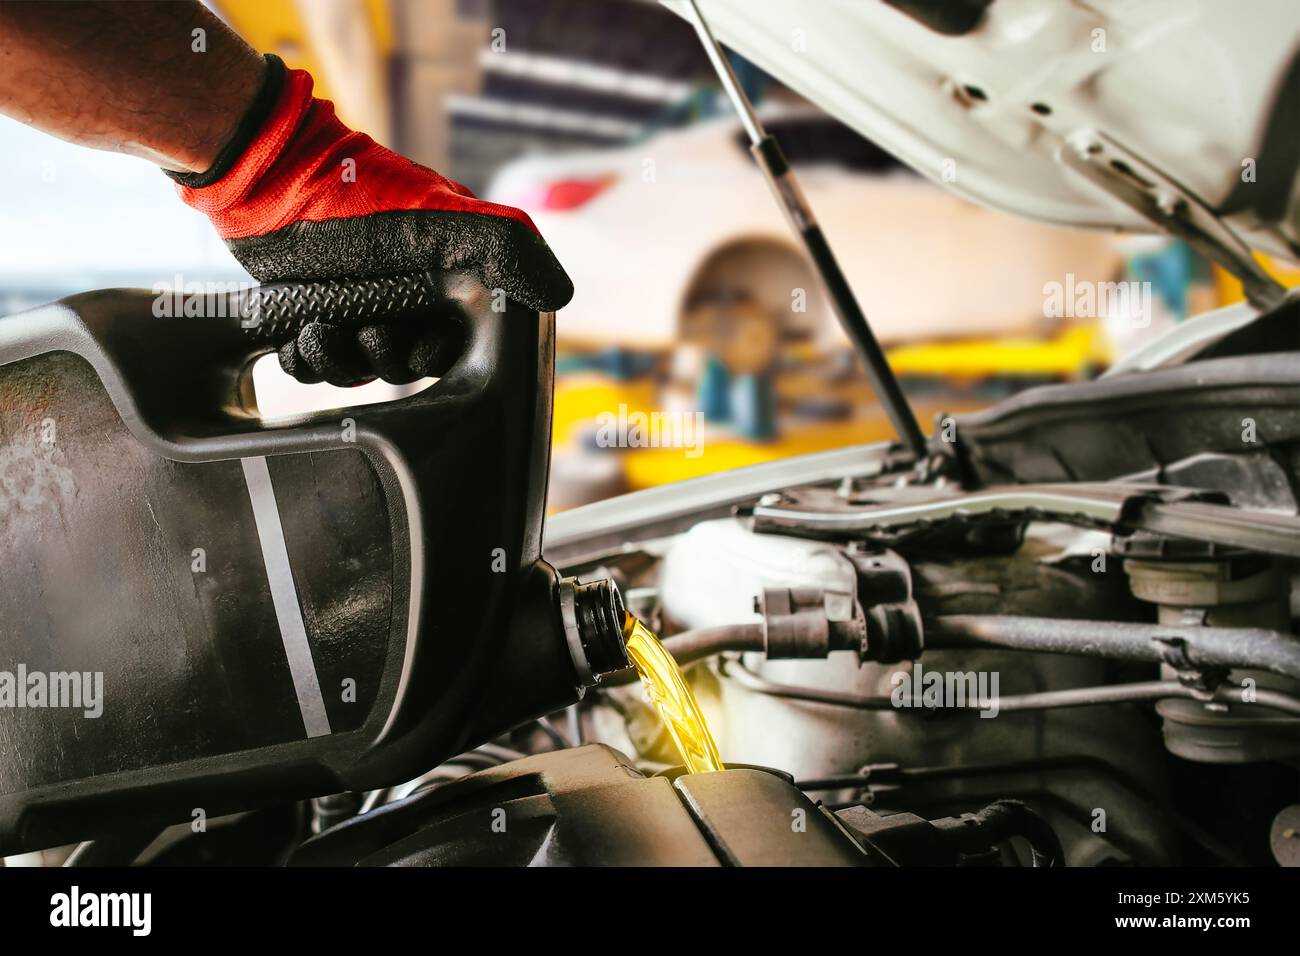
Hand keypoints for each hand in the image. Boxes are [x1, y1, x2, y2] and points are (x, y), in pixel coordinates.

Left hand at [172, 55, 571, 385]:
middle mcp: (405, 295)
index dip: (439, 360)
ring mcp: (356, 304)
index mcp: (447, 279)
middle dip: (386, 362)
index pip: (459, 346)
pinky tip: (298, 341)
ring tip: (321, 332)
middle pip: (407, 365)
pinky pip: (313, 361)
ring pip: (358, 368)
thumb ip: (510, 251)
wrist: (270, 176)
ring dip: (340, 363)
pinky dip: (305, 360)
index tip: (417, 349)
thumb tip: (561, 296)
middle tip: (367, 334)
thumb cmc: (361, 198)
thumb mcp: (446, 221)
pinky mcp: (310, 311)